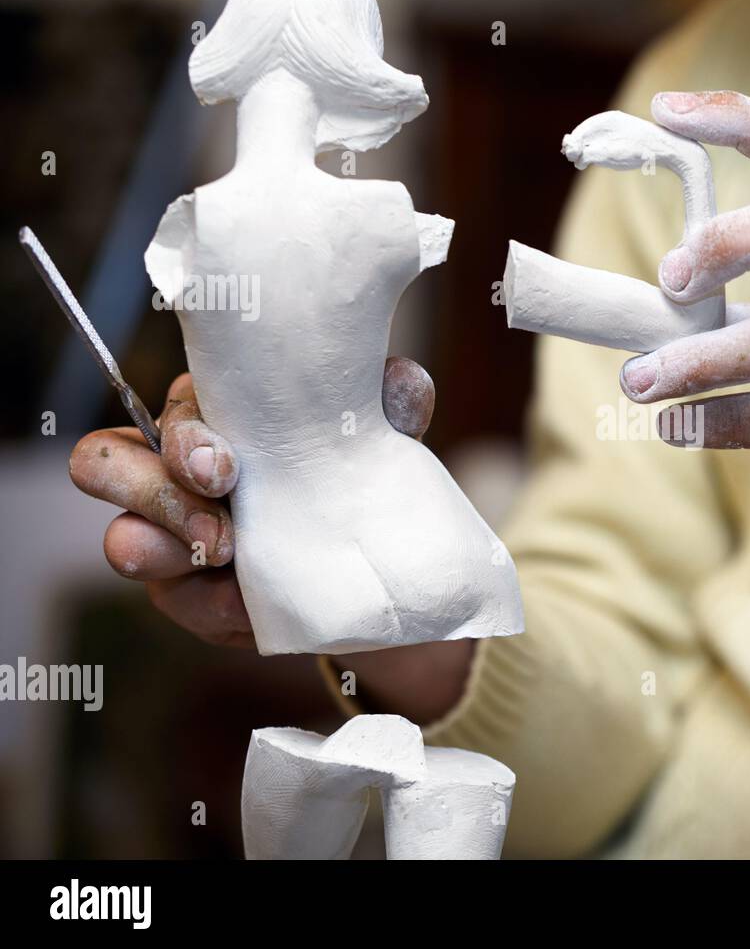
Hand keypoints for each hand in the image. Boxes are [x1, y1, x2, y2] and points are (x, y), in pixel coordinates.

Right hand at [69, 357, 436, 648]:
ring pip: (122, 541)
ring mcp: (169, 533)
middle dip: (155, 495)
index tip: (225, 469)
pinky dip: (219, 608)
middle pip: (102, 464)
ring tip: (229, 562)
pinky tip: (254, 607)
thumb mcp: (381, 434)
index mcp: (214, 414)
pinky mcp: (186, 593)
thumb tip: (404, 383)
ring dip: (167, 552)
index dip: (185, 438)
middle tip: (218, 531)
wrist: (375, 559)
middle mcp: (172, 468)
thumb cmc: (360, 473)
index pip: (169, 410)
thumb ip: (389, 403)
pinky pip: (182, 604)